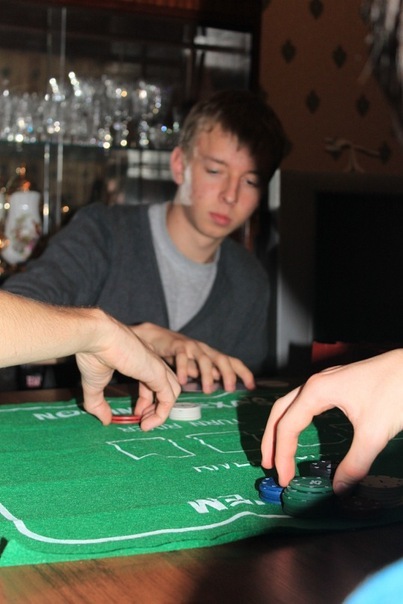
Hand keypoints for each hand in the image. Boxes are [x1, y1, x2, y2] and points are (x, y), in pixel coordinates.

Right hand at [75, 314, 180, 430]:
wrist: (96, 337)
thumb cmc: (93, 354)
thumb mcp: (93, 385)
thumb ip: (98, 404)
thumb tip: (104, 421)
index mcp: (138, 358)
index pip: (151, 381)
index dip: (146, 400)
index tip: (135, 413)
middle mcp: (151, 360)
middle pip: (165, 386)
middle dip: (155, 406)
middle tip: (142, 420)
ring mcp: (157, 366)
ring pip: (172, 391)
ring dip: (161, 411)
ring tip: (145, 424)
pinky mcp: (158, 373)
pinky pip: (169, 398)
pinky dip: (162, 413)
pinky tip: (147, 423)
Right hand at [133, 322, 254, 392]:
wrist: (155, 337)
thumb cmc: (177, 354)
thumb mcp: (195, 365)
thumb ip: (206, 373)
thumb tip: (219, 383)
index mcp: (211, 355)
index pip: (232, 361)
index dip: (244, 372)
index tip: (252, 386)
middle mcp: (204, 350)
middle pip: (222, 359)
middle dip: (229, 374)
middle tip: (230, 389)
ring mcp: (191, 346)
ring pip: (204, 359)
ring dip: (208, 375)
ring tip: (208, 390)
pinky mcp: (177, 345)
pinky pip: (182, 357)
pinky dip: (183, 369)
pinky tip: (182, 382)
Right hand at [261, 350, 402, 493]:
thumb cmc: (394, 392)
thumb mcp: (374, 433)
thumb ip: (355, 464)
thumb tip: (340, 489)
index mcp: (316, 391)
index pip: (287, 426)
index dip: (282, 455)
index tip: (285, 479)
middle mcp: (314, 383)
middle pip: (280, 411)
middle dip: (271, 439)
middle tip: (268, 465)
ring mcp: (325, 380)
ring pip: (290, 404)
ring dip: (281, 427)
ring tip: (278, 450)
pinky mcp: (336, 382)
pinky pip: (304, 401)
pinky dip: (295, 418)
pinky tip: (302, 430)